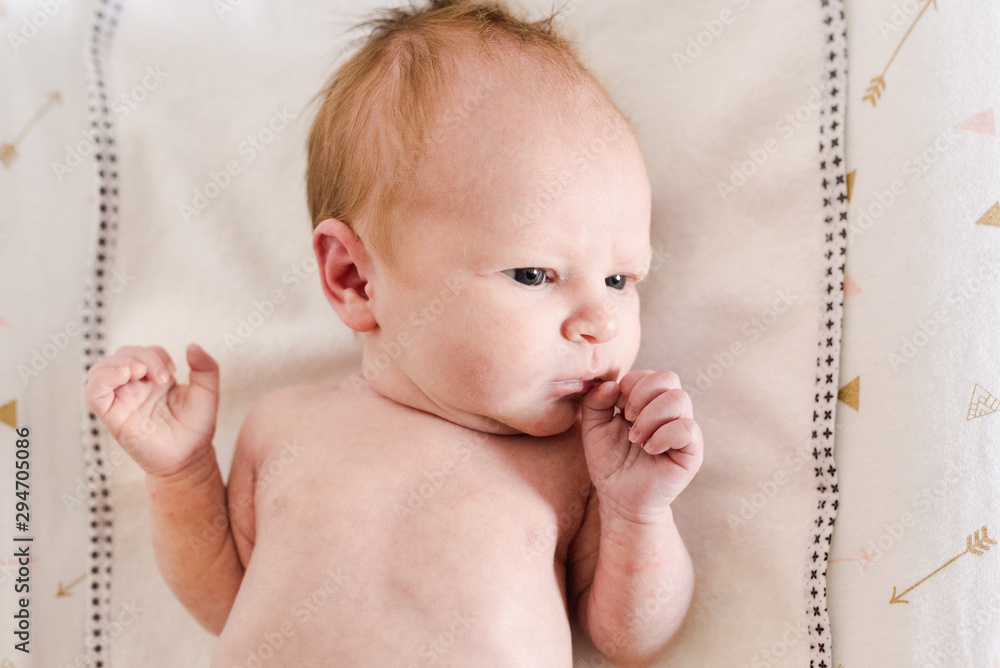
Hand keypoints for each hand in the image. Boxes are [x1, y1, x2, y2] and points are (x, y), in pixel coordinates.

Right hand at [84, 344, 219, 476]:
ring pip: (101, 369)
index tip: (173, 371)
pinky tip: (124, 375)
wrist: (190, 457)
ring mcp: (121, 401)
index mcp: (151, 381)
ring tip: (141, 371)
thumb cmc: (196, 428)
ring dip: (120, 362)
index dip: (155, 353)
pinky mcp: (112, 416)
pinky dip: (103, 378)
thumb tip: (192, 346)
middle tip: (162, 376)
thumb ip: (206, 367)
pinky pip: (93, 392)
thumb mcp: (207, 391)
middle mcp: (133, 389)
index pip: (141, 353)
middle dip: (141, 355)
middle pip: (120, 356)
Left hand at [580, 370, 702, 524]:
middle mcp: (669, 412)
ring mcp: (683, 429)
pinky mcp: (692, 451)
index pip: (648, 374)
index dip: (630, 385)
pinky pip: (687, 428)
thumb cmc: (609, 463)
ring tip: (637, 438)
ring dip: (650, 417)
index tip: (616, 408)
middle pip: (668, 377)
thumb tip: (611, 384)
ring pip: (679, 399)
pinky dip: (663, 436)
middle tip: (627, 419)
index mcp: (649, 402)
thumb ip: (594, 402)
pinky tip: (650, 449)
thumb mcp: (593, 428)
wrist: (620, 499)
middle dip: (641, 395)